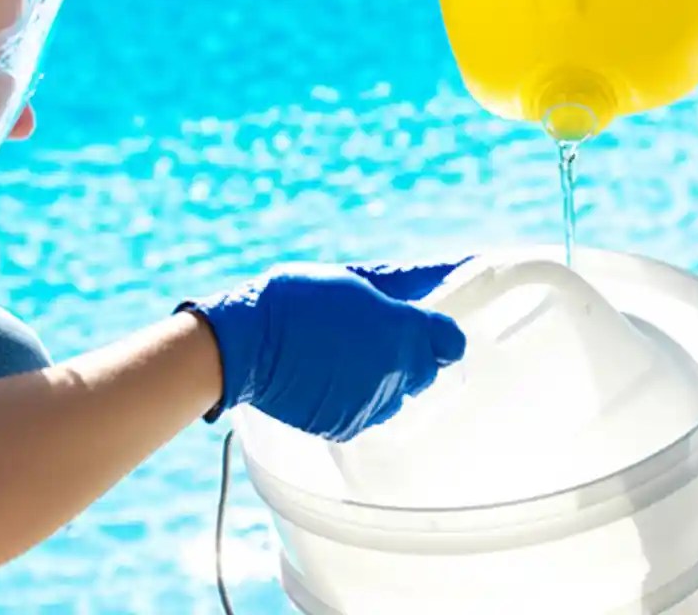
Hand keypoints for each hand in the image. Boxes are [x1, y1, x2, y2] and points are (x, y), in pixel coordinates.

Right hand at [182, 259, 470, 440]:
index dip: (438, 332)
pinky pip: (365, 412)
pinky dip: (353, 399)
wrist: (246, 344)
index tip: (420, 324)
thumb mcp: (355, 277)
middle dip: (407, 354)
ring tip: (340, 356)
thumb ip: (406, 283)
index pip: (452, 343)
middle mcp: (396, 374)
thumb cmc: (298, 300)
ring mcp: (372, 405)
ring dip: (380, 378)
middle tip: (369, 335)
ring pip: (395, 395)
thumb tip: (451, 270)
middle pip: (425, 371)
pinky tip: (325, 377)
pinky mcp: (347, 426)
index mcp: (404, 333)